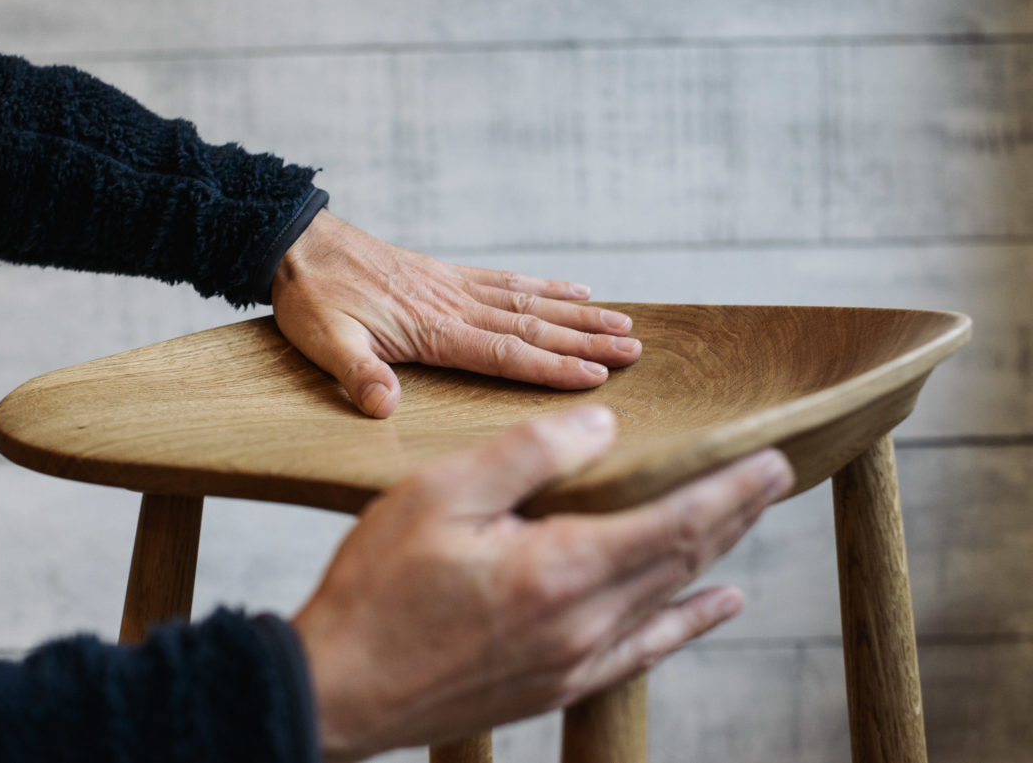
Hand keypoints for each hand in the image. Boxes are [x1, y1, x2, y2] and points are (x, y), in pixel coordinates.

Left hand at [270, 210, 641, 417]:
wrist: (297, 244)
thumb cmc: (312, 299)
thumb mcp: (323, 343)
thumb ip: (357, 374)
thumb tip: (385, 407)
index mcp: (433, 329)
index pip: (504, 352)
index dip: (552, 367)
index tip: (597, 377)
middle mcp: (455, 304)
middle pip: (532, 326)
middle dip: (585, 341)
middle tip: (635, 351)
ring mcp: (455, 286)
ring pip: (530, 302)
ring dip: (578, 314)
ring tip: (623, 323)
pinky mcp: (448, 275)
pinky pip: (507, 280)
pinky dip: (545, 285)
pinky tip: (574, 288)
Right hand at [292, 405, 794, 760]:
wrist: (339, 687)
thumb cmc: (378, 587)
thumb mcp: (441, 495)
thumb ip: (529, 455)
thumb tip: (603, 427)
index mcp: (560, 569)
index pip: (673, 522)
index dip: (729, 491)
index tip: (772, 461)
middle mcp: (583, 624)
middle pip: (683, 559)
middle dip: (735, 514)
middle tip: (775, 477)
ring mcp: (573, 662)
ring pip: (669, 599)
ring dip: (716, 555)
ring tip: (748, 521)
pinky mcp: (555, 685)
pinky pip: (644, 651)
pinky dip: (687, 622)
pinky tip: (716, 606)